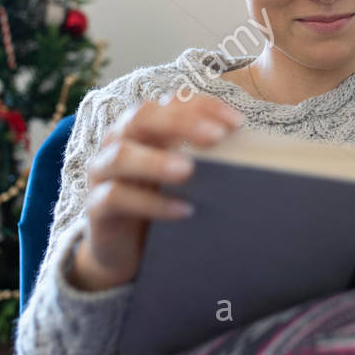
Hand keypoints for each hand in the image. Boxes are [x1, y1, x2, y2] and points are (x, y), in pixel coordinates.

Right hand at [69, 92, 244, 290]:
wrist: (125, 252)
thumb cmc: (162, 203)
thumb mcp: (186, 177)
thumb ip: (208, 159)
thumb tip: (258, 155)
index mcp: (144, 128)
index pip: (172, 102)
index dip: (204, 106)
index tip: (238, 122)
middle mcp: (119, 142)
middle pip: (142, 117)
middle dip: (181, 123)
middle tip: (217, 137)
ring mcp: (102, 173)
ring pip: (121, 155)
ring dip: (156, 161)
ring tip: (190, 170)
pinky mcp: (96, 208)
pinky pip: (116, 198)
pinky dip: (151, 203)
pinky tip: (183, 210)